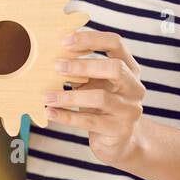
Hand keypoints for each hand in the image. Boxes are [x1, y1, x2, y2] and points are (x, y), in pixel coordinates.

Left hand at [44, 30, 145, 166]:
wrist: (119, 140)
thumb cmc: (101, 105)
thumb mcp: (94, 83)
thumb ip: (81, 69)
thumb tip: (50, 55)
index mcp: (128, 68)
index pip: (116, 43)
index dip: (91, 39)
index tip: (64, 41)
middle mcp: (134, 87)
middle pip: (115, 68)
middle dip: (83, 65)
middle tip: (56, 66)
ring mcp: (129, 109)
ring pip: (100, 98)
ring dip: (69, 96)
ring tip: (46, 96)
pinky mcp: (120, 130)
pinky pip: (90, 121)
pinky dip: (67, 116)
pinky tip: (50, 112)